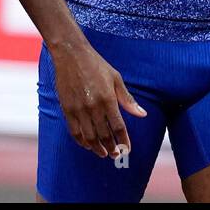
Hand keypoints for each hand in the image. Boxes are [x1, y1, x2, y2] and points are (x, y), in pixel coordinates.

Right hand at [50, 41, 146, 157]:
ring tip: (103, 153)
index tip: (127, 149)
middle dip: (112, 148)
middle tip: (116, 155)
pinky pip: (74, 131)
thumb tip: (142, 114)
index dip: (124, 141)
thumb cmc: (96, 64)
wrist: (71, 54)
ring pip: (90, 136)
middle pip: (105, 135)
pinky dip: (81, 141)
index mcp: (108, 99)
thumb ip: (127, 99)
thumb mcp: (116, 78)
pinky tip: (87, 144)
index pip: (119, 127)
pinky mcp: (67, 108)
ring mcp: (79, 108)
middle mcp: (94, 106)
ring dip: (97, 148)